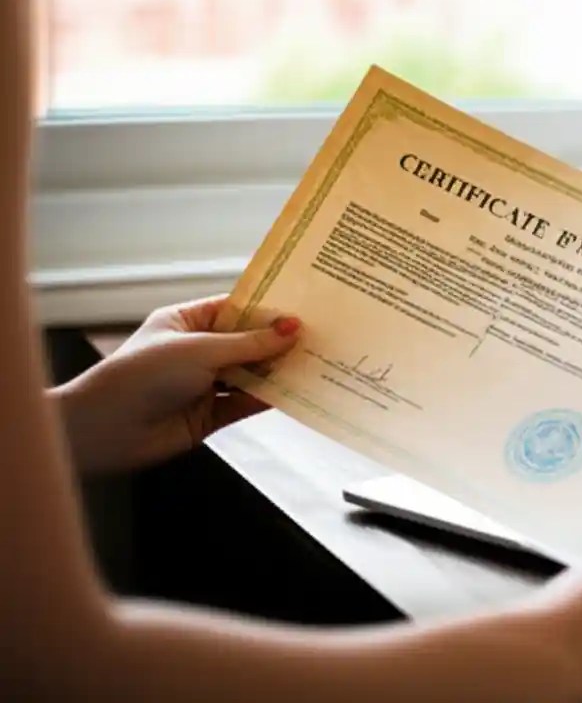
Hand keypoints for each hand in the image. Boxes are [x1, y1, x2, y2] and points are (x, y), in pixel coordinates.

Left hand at [55, 295, 300, 473]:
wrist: (105, 430)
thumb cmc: (142, 376)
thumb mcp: (201, 350)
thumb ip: (250, 344)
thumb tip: (293, 328)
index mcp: (186, 322)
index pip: (234, 309)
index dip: (266, 309)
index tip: (302, 308)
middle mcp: (196, 351)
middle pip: (246, 343)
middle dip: (278, 342)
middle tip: (319, 336)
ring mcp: (203, 384)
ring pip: (250, 374)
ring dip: (277, 371)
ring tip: (316, 363)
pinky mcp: (209, 415)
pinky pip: (246, 403)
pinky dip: (268, 398)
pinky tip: (295, 392)